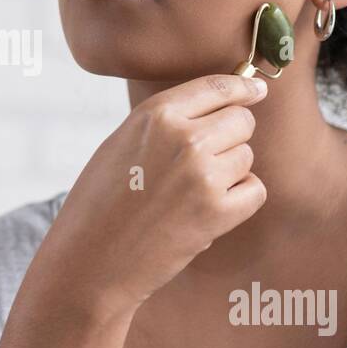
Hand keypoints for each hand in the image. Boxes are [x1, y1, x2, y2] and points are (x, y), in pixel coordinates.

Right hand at [35, 73, 268, 317]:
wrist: (90, 260)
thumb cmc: (99, 203)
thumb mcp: (122, 143)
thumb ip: (166, 122)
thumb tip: (218, 106)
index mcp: (156, 114)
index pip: (217, 87)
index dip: (243, 88)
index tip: (256, 91)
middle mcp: (184, 138)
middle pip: (241, 121)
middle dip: (230, 138)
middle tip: (200, 164)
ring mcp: (203, 175)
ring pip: (246, 157)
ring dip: (229, 173)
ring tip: (189, 193)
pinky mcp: (217, 212)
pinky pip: (254, 190)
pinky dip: (239, 200)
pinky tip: (207, 211)